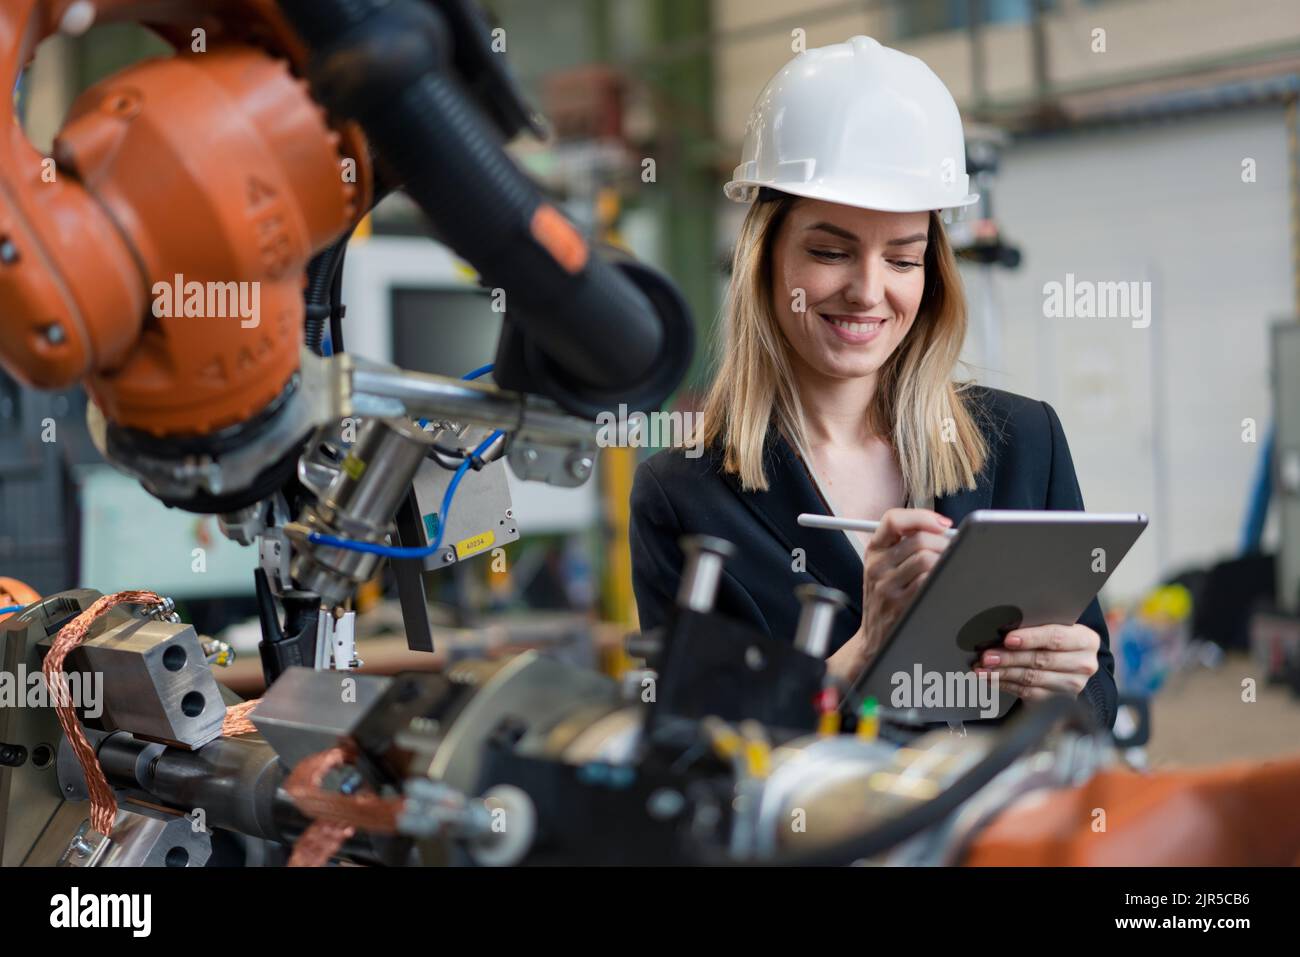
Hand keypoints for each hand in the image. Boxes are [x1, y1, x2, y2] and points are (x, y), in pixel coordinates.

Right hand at [825, 508, 952, 682]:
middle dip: (943, 542)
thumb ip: (904, 544)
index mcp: (874, 550)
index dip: (921, 516)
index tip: (942, 524)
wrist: (873, 637)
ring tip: (948, 567)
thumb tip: (942, 529)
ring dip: (944, 561)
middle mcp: (876, 565)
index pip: (893, 519)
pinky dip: (941, 578)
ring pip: (926, 559)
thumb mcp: (882, 566)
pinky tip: (941, 582)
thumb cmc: (884, 598)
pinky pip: (928, 581)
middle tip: (952, 551)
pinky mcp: (899, 603)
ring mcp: (886, 585)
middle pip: (918, 539)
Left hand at [974, 623, 1099, 699]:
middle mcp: (1083, 664)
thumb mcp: (1055, 626)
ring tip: (983, 668)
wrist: (1071, 659)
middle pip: (1042, 660)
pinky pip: (1028, 693)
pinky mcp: (1058, 700)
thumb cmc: (1058, 638)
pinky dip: (1006, 685)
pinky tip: (992, 679)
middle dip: (1009, 658)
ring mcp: (1073, 685)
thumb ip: (1037, 625)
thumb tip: (1006, 628)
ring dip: (1003, 673)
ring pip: (1032, 678)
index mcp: (1086, 640)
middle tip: (987, 656)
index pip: (1056, 638)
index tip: (1008, 639)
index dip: (1031, 638)